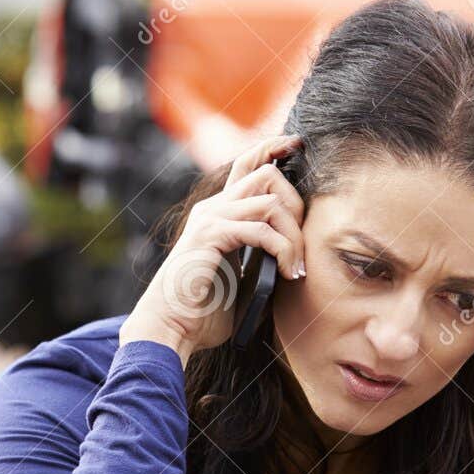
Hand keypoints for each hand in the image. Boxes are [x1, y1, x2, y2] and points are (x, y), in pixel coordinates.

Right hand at [121, 133, 306, 363]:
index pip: (246, 165)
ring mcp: (209, 219)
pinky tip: (287, 272)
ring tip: (296, 267)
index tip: (297, 145)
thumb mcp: (238, 276)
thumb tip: (295, 251)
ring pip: (269, 201)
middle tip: (302, 245)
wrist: (170, 328)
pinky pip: (261, 228)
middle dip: (296, 204)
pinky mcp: (210, 236)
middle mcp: (212, 209)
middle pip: (265, 173)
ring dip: (293, 235)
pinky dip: (283, 250)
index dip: (272, 148)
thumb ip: (258, 254)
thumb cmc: (202, 311)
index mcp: (217, 213)